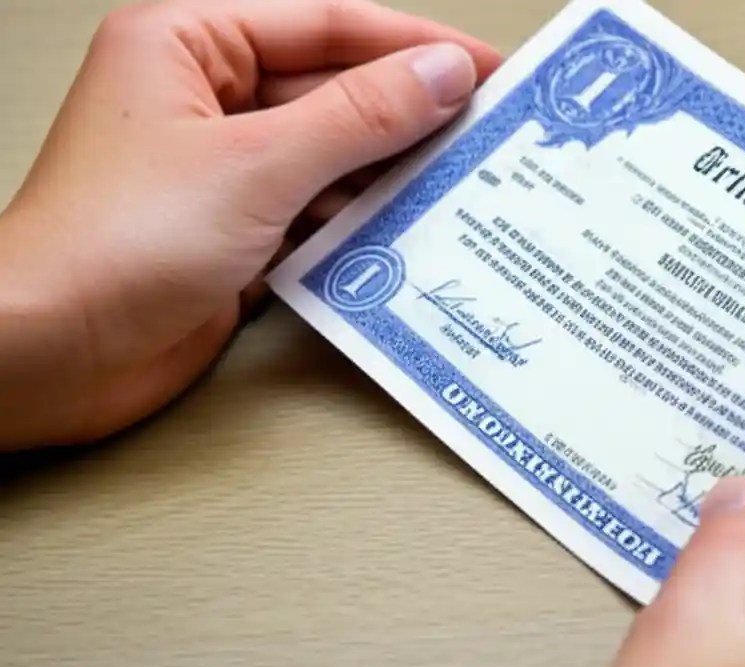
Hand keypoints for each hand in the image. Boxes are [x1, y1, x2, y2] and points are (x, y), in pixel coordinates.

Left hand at [0, 0, 501, 449]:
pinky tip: (414, 230)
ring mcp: (221, 169)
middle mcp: (205, 99)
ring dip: (394, 174)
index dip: (413, 46)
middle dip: (411, 114)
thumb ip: (360, 116)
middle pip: (334, 91)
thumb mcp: (258, 164)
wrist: (51, 355)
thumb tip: (442, 73)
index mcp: (189, 44)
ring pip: (332, 156)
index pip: (326, 26)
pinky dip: (363, 223)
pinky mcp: (235, 232)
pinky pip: (318, 212)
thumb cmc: (113, 243)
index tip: (487, 67)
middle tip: (492, 132)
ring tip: (469, 183)